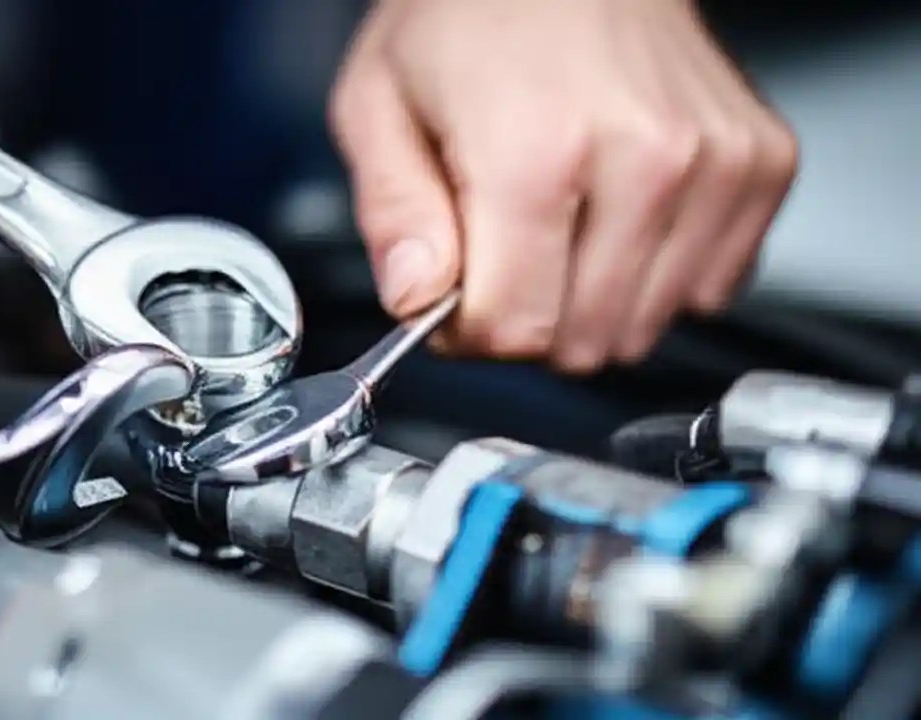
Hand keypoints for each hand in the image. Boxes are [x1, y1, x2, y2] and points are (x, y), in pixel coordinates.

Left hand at [329, 0, 797, 371]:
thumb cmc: (471, 15)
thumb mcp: (377, 103)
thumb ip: (392, 215)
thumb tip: (417, 300)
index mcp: (538, 150)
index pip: (515, 329)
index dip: (468, 331)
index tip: (455, 297)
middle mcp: (644, 158)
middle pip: (583, 342)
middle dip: (529, 322)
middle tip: (503, 255)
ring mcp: (715, 163)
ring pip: (647, 327)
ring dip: (593, 302)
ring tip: (561, 224)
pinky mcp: (762, 165)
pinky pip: (710, 289)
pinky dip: (659, 276)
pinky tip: (620, 219)